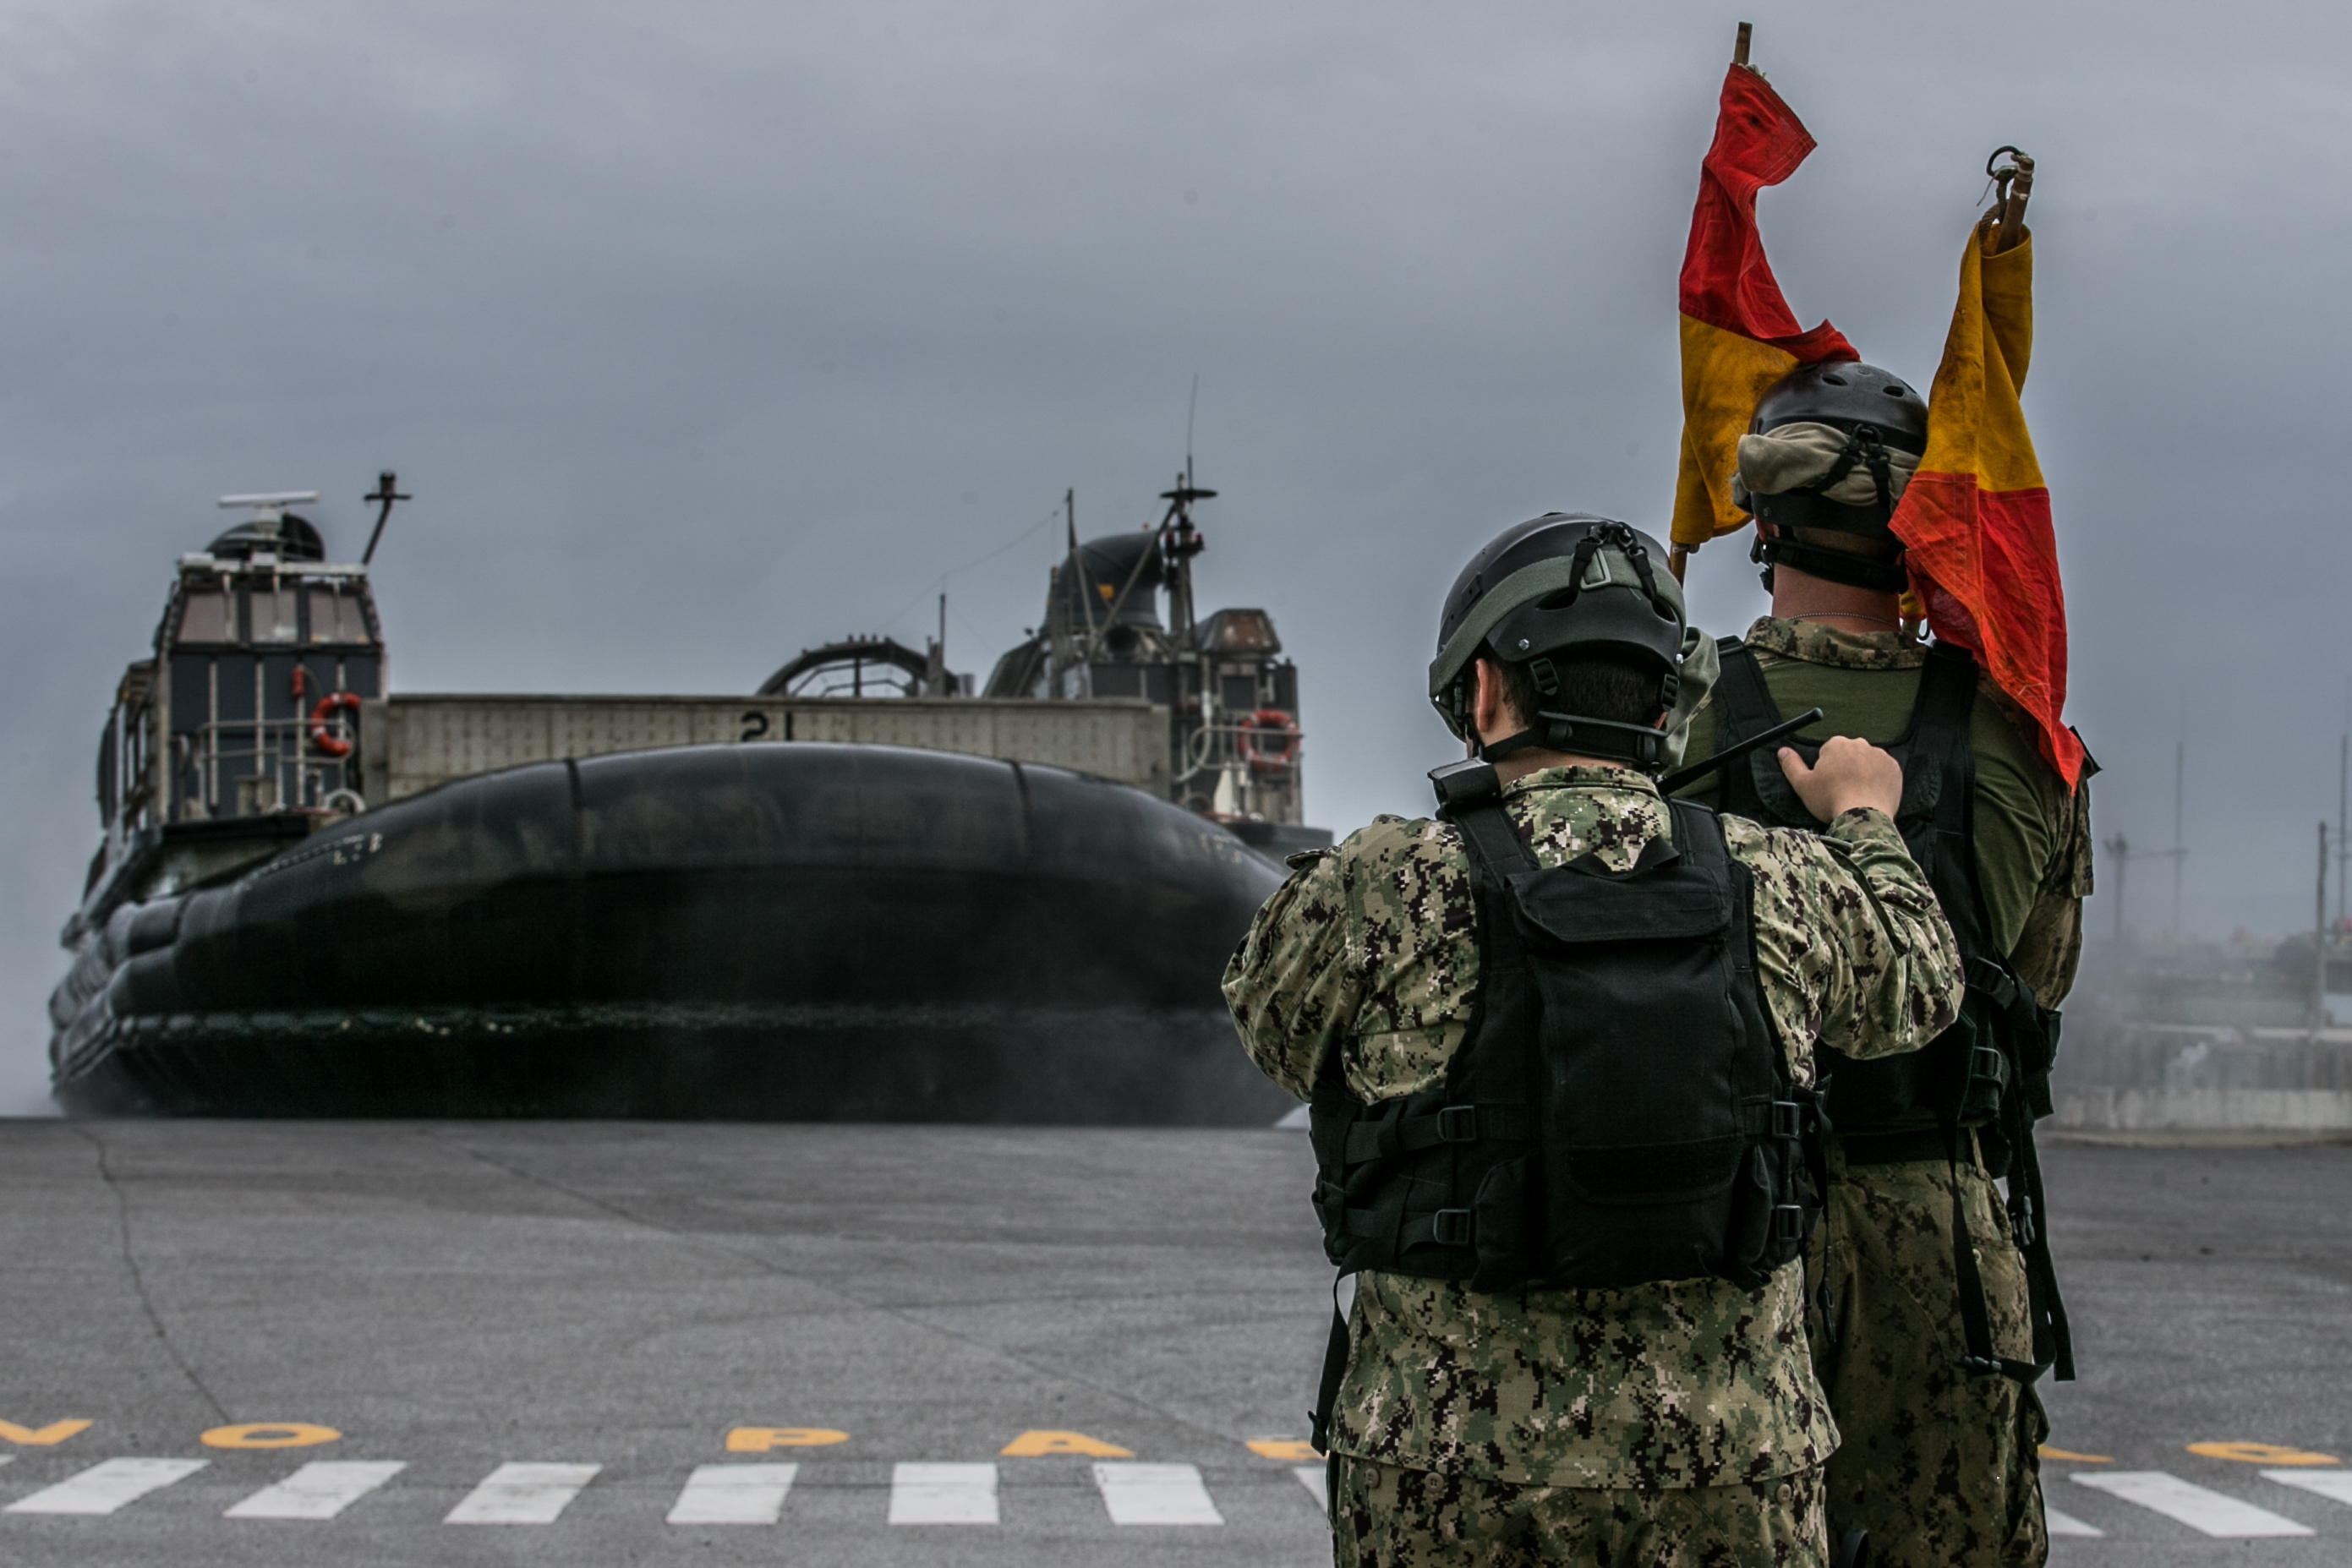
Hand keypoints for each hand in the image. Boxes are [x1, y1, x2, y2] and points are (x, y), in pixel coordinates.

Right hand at [1778, 736, 1902, 821]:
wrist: (1864, 817)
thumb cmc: (1830, 799)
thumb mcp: (1803, 784)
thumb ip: (1791, 765)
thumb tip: (1782, 751)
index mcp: (1837, 744)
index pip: (1829, 751)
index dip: (1826, 769)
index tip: (1827, 785)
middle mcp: (1860, 744)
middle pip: (1850, 754)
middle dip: (1846, 768)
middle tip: (1842, 790)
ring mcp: (1881, 755)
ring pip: (1867, 761)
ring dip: (1863, 773)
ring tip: (1858, 795)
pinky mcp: (1895, 769)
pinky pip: (1884, 771)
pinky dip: (1878, 780)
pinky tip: (1871, 795)